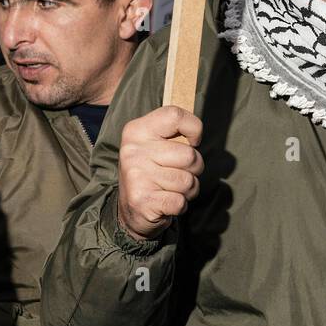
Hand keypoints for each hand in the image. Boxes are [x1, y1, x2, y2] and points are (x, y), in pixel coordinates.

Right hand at [116, 106, 203, 240]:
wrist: (129, 210)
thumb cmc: (152, 172)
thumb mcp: (157, 145)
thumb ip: (176, 134)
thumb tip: (197, 136)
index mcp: (137, 130)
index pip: (175, 115)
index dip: (194, 129)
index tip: (193, 142)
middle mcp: (133, 150)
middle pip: (190, 155)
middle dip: (194, 169)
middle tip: (178, 173)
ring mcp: (136, 175)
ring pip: (188, 181)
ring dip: (188, 190)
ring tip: (171, 189)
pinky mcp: (142, 200)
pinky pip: (180, 202)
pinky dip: (180, 205)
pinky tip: (166, 203)